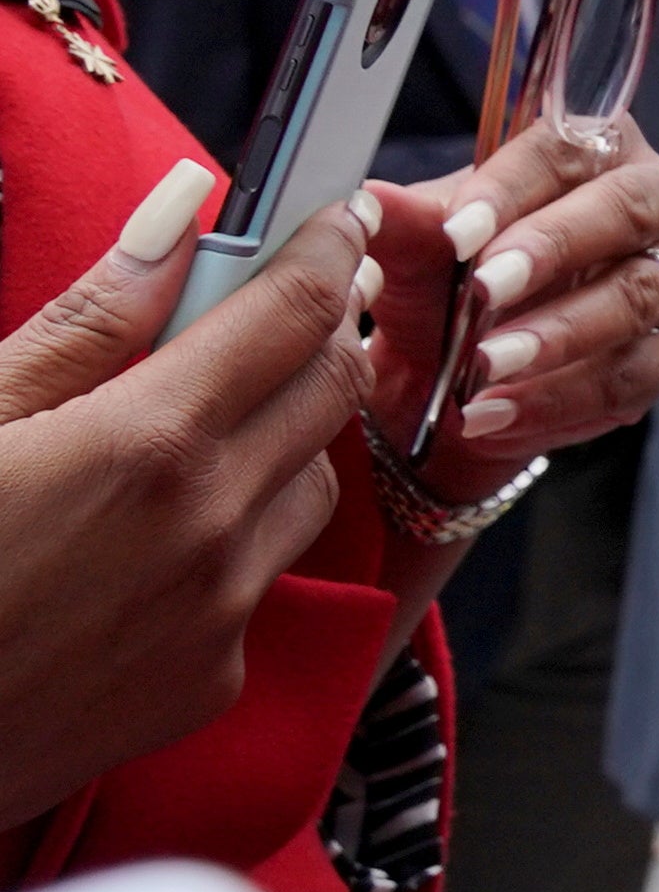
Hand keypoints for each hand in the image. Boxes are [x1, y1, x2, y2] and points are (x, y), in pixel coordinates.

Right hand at [0, 165, 369, 828]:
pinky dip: (233, 541)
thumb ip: (91, 319)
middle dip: (315, 333)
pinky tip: (146, 544)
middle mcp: (212, 530)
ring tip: (190, 429)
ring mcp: (219, 615)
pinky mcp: (210, 685)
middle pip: (329, 391)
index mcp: (150, 445)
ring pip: (309, 486)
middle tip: (271, 307)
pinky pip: (261, 581)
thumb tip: (185, 206)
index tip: (333, 219)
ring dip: (279, 440)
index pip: (294, 312)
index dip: (324, 250)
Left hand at [391, 113, 658, 471]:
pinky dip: (558, 400)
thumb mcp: (416, 256)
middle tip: (483, 293)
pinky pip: (630, 376)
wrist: (458, 375)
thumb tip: (373, 199)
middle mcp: (653, 202)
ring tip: (484, 368)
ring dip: (558, 335)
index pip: (564, 149)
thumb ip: (406, 228)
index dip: (511, 189)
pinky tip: (496, 415)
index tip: (455, 234)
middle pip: (628, 208)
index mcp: (593, 150)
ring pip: (637, 296)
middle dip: (554, 249)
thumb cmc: (449, 288)